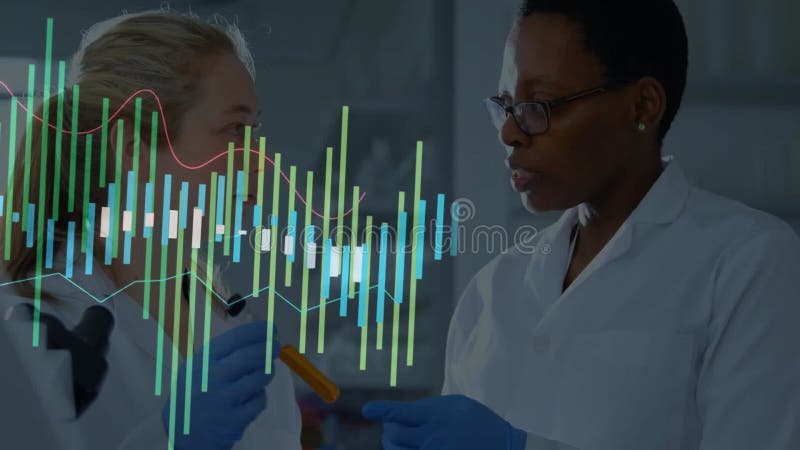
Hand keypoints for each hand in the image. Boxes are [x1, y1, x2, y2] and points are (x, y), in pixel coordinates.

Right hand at [162, 321, 280, 449]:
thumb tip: (258, 337)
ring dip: (267, 372)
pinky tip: (253, 396)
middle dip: (269, 349)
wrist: (181, 433)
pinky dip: (260, 396)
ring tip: (266, 371)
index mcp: (203, 361)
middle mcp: (212, 378)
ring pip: (258, 378)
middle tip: (277, 346)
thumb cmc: (193, 394)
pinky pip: (259, 401)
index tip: (272, 328)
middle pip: (249, 357)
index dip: (258, 331)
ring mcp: (223, 400)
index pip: (235, 339)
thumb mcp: (197, 368)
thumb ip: (222, 354)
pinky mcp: (234, 420)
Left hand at [362, 394, 526, 449]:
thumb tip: (402, 415)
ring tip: (397, 439)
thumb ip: (428, 408)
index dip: (382, 411)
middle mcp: (430, 438)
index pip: (401, 413)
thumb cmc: (477, 422)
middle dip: (389, 431)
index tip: (367, 410)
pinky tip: (411, 448)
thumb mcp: (455, 405)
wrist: (503, 446)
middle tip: (391, 428)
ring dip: (393, 445)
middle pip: (393, 436)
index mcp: (435, 417)